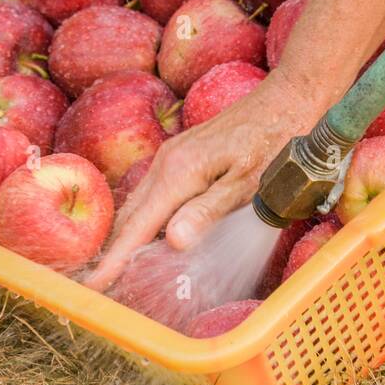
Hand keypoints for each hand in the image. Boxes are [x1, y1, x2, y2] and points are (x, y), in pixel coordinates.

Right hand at [86, 69, 315, 292]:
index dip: (116, 259)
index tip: (95, 286)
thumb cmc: (276, 143)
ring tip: (122, 269)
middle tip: (106, 287)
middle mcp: (167, 160)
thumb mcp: (249, 184)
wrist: (289, 97)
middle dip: (116, 251)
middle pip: (131, 214)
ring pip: (140, 201)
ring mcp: (173, 154)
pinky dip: (145, 216)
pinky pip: (153, 190)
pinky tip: (152, 233)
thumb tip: (173, 242)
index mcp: (179, 172)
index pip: (138, 225)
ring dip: (129, 234)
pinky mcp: (183, 153)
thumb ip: (209, 211)